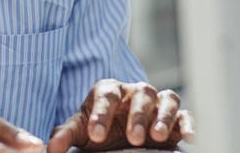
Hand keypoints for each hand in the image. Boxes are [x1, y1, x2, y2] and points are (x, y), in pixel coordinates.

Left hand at [46, 79, 193, 151]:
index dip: (101, 113)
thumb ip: (66, 136)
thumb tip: (51, 148)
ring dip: (163, 117)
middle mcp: (134, 93)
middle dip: (137, 115)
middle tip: (132, 139)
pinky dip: (188, 123)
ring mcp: (157, 104)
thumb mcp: (81, 132)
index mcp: (109, 91)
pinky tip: (188, 138)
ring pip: (166, 99)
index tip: (96, 135)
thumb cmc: (99, 129)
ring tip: (157, 137)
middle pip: (140, 93)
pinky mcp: (176, 118)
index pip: (105, 94)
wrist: (120, 137)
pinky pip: (186, 114)